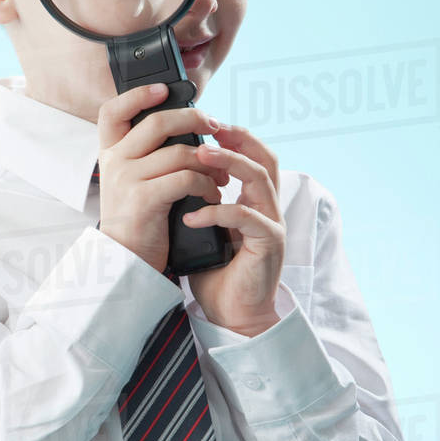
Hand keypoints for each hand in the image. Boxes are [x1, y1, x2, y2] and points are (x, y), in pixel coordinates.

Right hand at [95, 83, 228, 274]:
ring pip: (179, 152)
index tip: (163, 90)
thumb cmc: (139, 219)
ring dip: (209, 161)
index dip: (137, 95)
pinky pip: (186, 178)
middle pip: (156, 122)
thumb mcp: (134, 180)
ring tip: (221, 174)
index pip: (112, 111)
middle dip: (193, 119)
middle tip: (214, 125)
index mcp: (110, 153)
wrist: (126, 260)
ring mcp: (126, 179)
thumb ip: (149, 154)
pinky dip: (206, 184)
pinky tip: (213, 194)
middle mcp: (114, 161)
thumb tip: (187, 126)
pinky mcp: (144, 199)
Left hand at [184, 124, 285, 336]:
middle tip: (208, 130)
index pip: (255, 157)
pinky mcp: (269, 244)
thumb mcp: (203, 228)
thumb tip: (167, 174)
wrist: (232, 314)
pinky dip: (217, 211)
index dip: (236, 137)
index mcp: (256, 203)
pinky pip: (245, 218)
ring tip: (200, 157)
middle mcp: (269, 209)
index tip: (208, 126)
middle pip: (265, 160)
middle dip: (238, 140)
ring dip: (229, 164)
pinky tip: (192, 216)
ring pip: (259, 180)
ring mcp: (272, 225)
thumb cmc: (216, 272)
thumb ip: (196, 201)